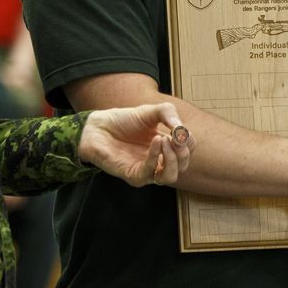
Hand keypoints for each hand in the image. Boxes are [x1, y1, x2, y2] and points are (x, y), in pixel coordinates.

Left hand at [78, 103, 194, 186]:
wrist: (99, 126)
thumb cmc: (123, 120)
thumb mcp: (150, 111)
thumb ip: (168, 114)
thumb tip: (182, 129)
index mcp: (166, 146)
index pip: (188, 151)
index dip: (189, 141)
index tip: (181, 129)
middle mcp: (159, 160)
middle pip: (183, 166)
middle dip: (183, 150)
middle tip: (175, 136)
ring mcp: (147, 170)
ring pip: (171, 176)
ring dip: (173, 158)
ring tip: (165, 139)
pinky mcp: (134, 175)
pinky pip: (150, 173)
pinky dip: (156, 156)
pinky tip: (156, 140)